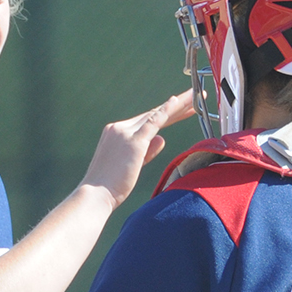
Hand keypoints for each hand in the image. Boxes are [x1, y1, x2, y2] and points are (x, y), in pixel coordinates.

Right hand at [79, 90, 195, 205]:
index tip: (182, 109)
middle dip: (176, 106)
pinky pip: (154, 121)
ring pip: (157, 114)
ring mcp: (125, 132)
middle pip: (153, 114)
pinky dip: (168, 110)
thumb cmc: (110, 186)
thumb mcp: (131, 165)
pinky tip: (178, 101)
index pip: (146, 120)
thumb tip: (162, 139)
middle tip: (195, 97)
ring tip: (196, 96)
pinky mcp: (134, 140)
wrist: (96, 194)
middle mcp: (119, 128)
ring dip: (178, 104)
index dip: (166, 114)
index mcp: (116, 133)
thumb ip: (147, 151)